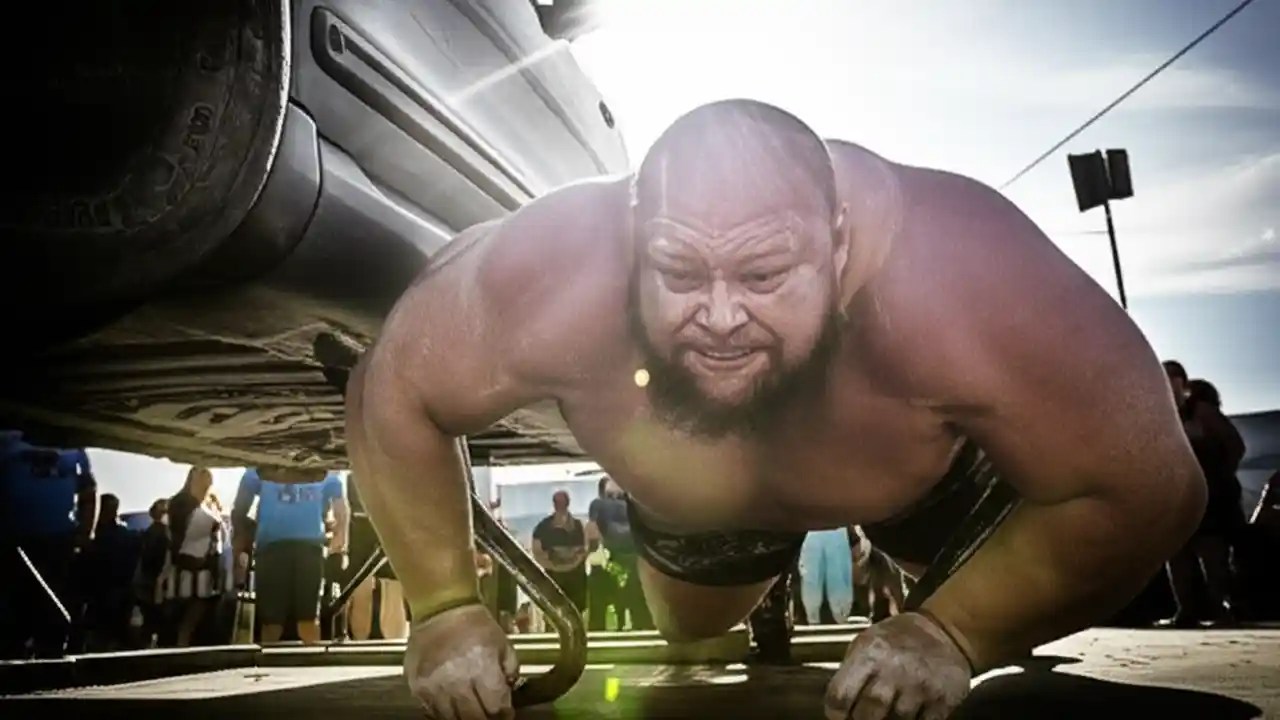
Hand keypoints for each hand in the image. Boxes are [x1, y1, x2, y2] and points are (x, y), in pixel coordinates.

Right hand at [405, 603, 518, 719]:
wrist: (441, 608)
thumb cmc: (474, 623)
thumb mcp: (502, 642)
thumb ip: (511, 669)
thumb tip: (509, 690)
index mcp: (482, 668)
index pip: (496, 707)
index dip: (504, 714)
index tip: (505, 713)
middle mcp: (457, 681)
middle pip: (474, 718)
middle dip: (485, 718)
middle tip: (489, 714)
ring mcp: (435, 686)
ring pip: (452, 719)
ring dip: (464, 717)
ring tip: (471, 711)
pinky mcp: (418, 687)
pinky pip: (432, 711)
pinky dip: (445, 712)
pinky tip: (453, 705)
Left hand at [825, 611, 971, 719]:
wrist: (944, 631)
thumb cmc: (898, 638)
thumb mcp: (867, 641)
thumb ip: (852, 671)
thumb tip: (837, 705)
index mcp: (869, 653)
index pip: (840, 695)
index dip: (835, 712)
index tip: (838, 716)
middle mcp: (893, 670)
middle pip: (866, 715)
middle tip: (864, 716)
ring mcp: (919, 686)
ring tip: (888, 711)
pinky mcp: (942, 699)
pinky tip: (910, 713)